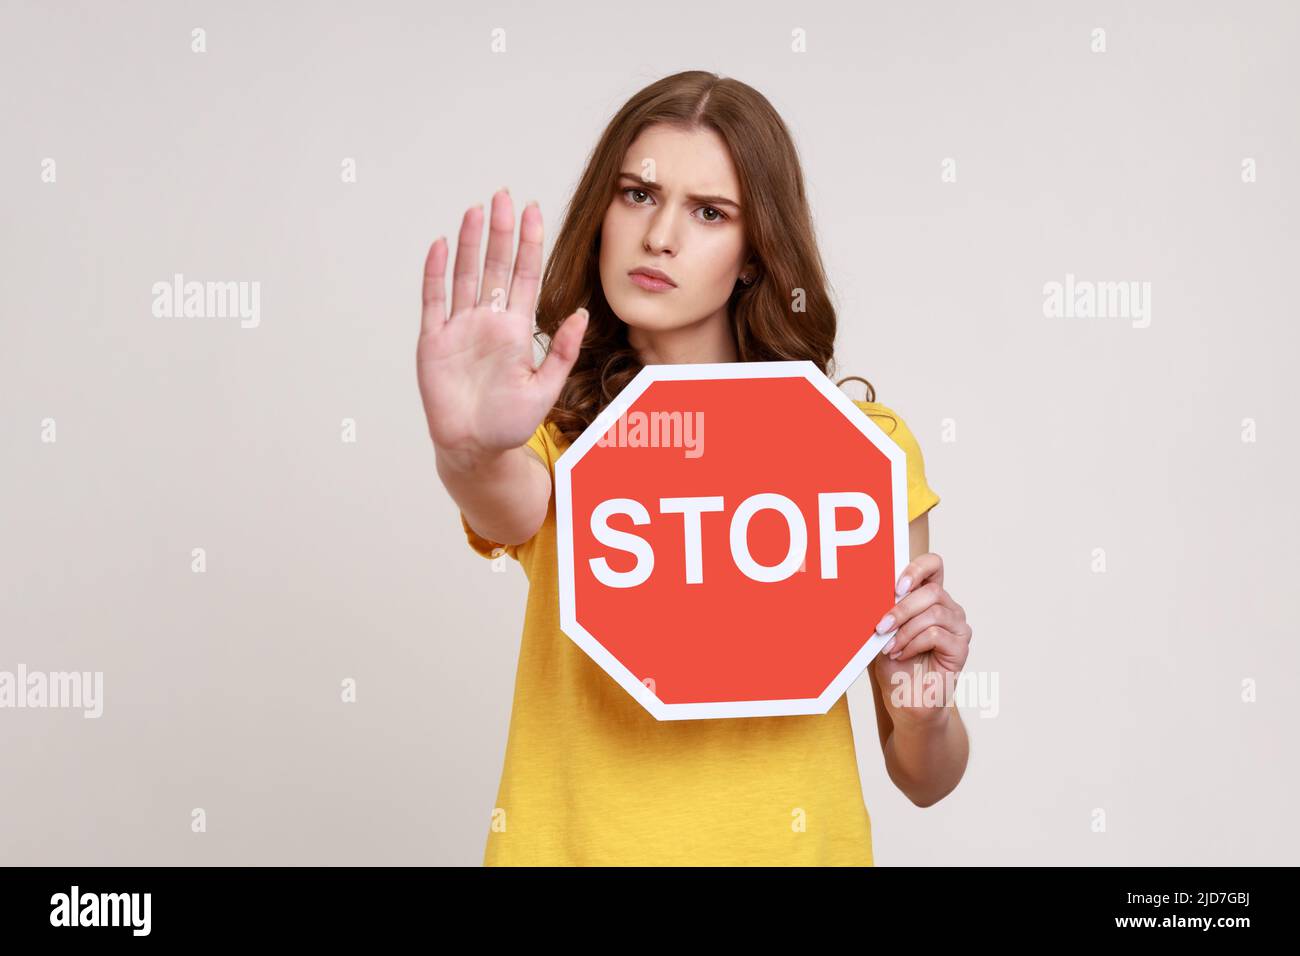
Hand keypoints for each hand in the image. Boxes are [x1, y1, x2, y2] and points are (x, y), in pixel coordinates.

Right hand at [417, 188, 587, 462]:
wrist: (474, 448)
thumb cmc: (509, 423)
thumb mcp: (545, 388)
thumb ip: (560, 351)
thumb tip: (582, 314)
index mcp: (515, 329)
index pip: (523, 276)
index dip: (528, 244)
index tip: (534, 211)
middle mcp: (488, 322)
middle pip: (494, 266)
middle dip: (500, 231)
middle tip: (504, 195)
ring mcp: (459, 329)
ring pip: (465, 275)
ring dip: (470, 243)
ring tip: (476, 210)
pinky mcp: (434, 342)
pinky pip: (434, 301)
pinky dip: (436, 274)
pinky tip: (441, 246)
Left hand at [871, 553, 972, 726]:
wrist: (904, 701)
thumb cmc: (894, 665)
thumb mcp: (883, 631)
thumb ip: (884, 608)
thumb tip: (870, 587)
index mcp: (930, 598)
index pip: (934, 565)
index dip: (917, 569)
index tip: (896, 586)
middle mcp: (948, 609)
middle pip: (932, 591)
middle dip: (901, 608)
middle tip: (880, 626)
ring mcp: (958, 628)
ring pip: (934, 612)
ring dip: (904, 630)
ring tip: (889, 647)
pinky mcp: (961, 649)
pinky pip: (936, 635)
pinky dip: (912, 644)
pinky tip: (901, 655)